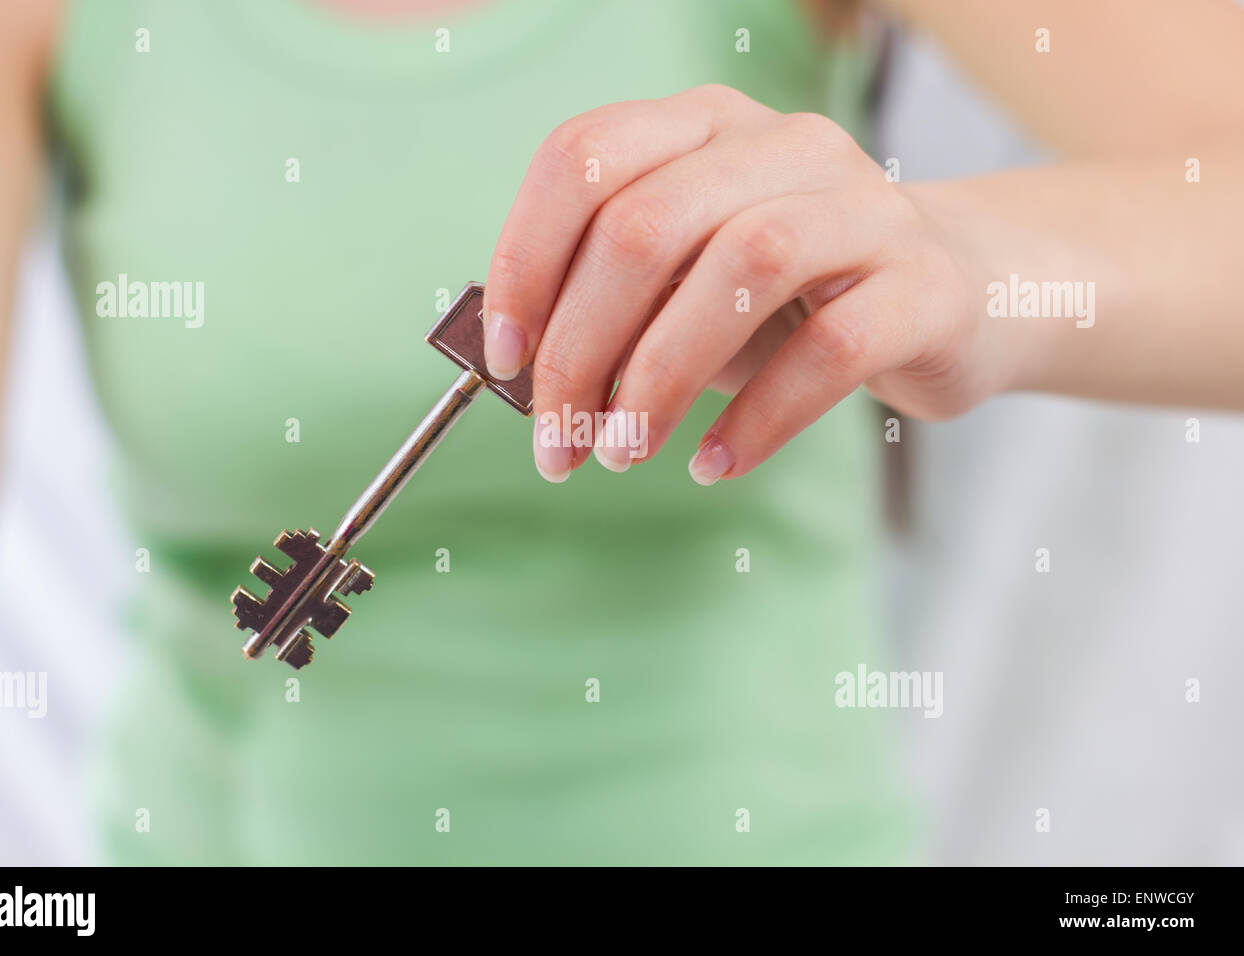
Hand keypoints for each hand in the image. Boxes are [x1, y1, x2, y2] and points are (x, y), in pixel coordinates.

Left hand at [484, 84, 1003, 484]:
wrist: (959, 294)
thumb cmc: (795, 299)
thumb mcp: (691, 284)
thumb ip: (614, 303)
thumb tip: (525, 368)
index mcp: (705, 128)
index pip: (586, 158)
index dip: (527, 260)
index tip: (507, 360)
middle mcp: (783, 146)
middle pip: (648, 225)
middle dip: (581, 349)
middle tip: (559, 441)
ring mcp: (865, 207)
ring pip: (744, 266)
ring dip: (658, 379)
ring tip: (623, 453)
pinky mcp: (925, 284)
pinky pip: (834, 348)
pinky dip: (760, 416)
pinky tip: (713, 463)